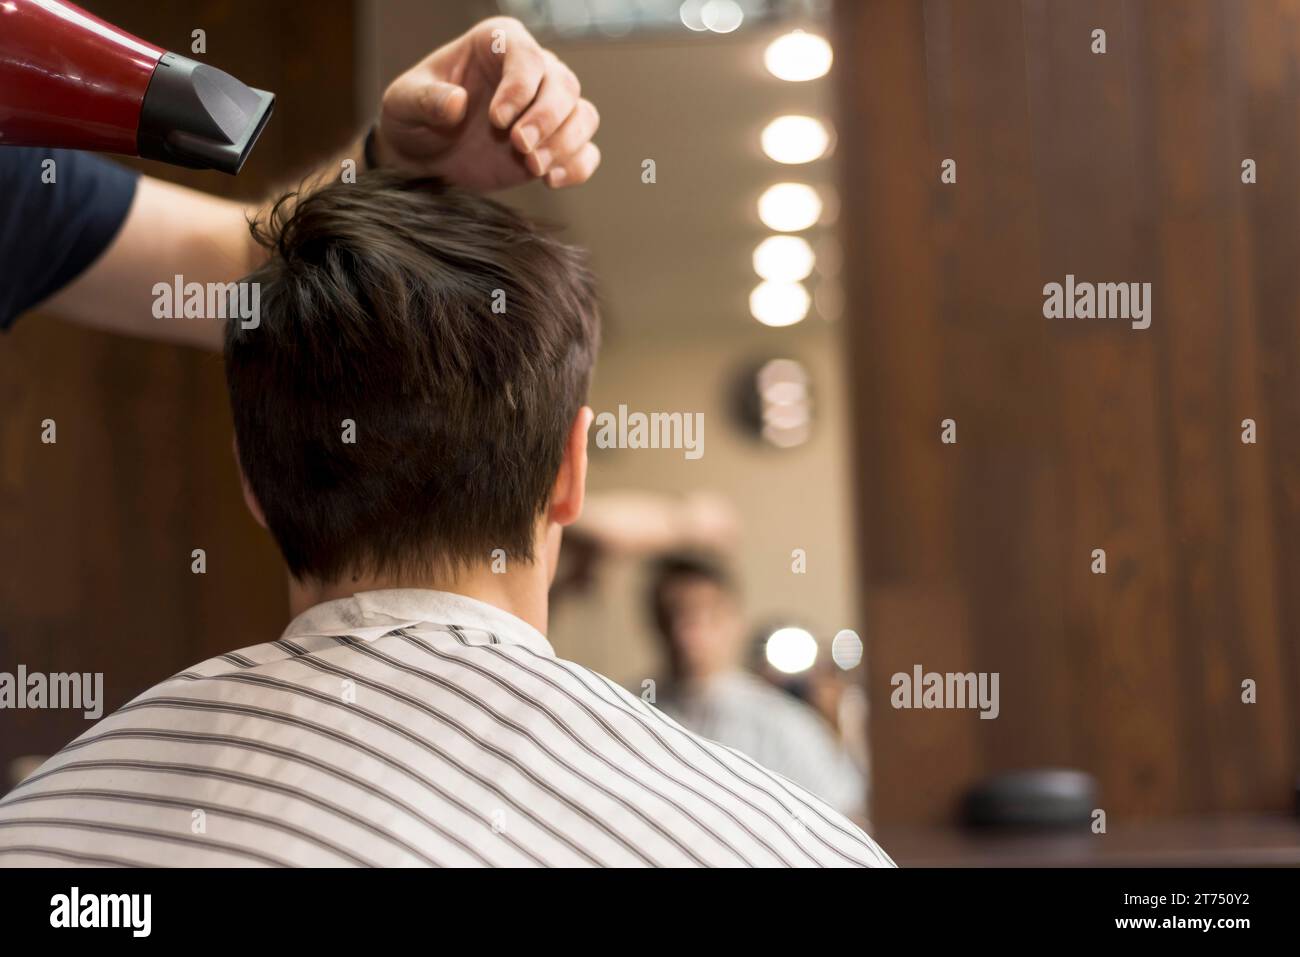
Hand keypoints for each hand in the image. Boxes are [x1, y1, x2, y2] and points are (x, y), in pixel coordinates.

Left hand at [372, 17, 600, 190]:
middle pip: (564, 85)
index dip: (520, 87)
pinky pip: (586, 151)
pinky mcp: (554, 145)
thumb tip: (456, 102)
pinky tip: (550, 179)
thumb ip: (425, 100)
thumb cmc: (413, 119)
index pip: (526, 55)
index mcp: (496, 44)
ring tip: (533, 166)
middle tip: (520, 146)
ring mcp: (547, 109)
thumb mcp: (403, 103)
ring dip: (565, 143)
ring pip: (583, 115)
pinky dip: (577, 166)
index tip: (497, 119)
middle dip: (547, 119)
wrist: (422, 159)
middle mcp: (531, 71)